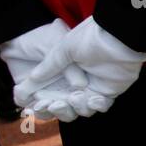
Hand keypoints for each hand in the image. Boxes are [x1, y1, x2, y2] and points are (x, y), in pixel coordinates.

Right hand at [13, 17, 145, 120]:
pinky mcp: (111, 91)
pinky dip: (95, 106)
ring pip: (83, 109)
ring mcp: (95, 87)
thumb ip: (48, 67)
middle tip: (55, 104)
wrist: (115, 36)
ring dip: (76, 108)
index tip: (37, 105)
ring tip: (75, 98)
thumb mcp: (62, 50)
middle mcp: (79, 82)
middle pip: (67, 106)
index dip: (44, 103)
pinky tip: (91, 99)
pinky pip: (102, 106)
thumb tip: (31, 81)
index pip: (51, 95)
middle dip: (60, 109)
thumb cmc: (89, 38)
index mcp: (65, 72)